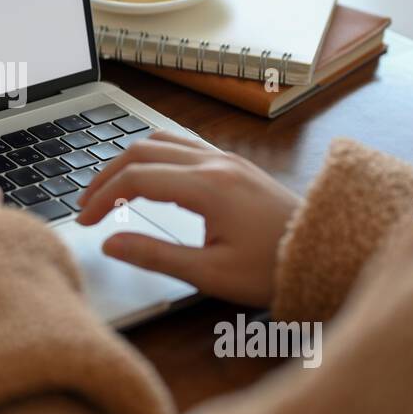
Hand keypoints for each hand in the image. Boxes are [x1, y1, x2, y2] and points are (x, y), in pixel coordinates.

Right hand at [75, 131, 298, 306]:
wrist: (327, 252)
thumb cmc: (274, 268)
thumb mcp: (210, 273)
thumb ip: (155, 256)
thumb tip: (111, 243)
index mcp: (207, 186)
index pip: (136, 178)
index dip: (103, 198)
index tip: (85, 222)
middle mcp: (215, 162)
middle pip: (141, 150)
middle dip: (106, 175)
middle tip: (87, 204)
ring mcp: (226, 158)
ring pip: (161, 140)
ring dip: (128, 160)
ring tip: (109, 188)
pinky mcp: (234, 164)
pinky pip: (183, 144)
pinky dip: (153, 155)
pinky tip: (147, 176)